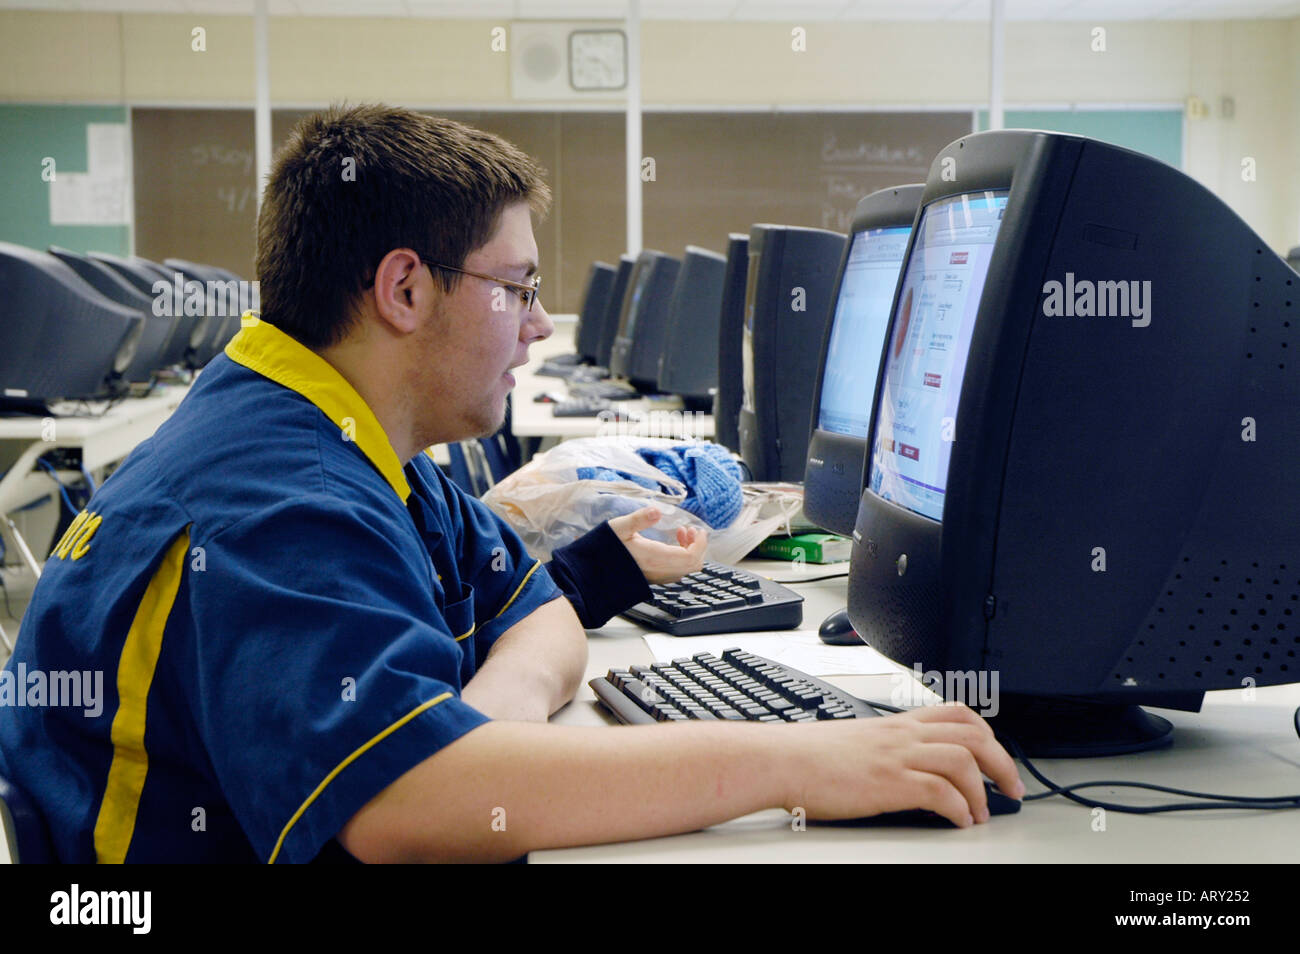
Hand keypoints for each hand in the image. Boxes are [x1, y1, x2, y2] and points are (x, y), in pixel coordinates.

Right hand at [608, 506, 708, 584]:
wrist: (591, 574)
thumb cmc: (603, 551)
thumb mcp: (619, 528)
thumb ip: (639, 519)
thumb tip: (657, 510)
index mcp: (655, 558)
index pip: (691, 557)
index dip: (700, 544)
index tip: (698, 530)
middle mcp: (659, 571)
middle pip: (693, 565)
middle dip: (698, 546)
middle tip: (691, 530)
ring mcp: (656, 577)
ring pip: (686, 569)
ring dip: (690, 551)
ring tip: (681, 533)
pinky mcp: (652, 579)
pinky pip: (676, 571)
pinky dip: (681, 558)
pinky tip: (671, 545)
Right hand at [784, 703, 1024, 827]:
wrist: (781, 760)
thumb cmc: (808, 756)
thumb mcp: (855, 740)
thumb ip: (883, 748)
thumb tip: (902, 769)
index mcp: (895, 724)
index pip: (956, 714)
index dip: (986, 735)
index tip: (995, 757)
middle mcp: (902, 735)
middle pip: (972, 735)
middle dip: (1002, 762)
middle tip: (1012, 788)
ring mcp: (897, 757)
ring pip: (963, 760)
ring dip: (983, 789)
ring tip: (984, 813)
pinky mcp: (889, 782)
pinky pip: (940, 792)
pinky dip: (959, 809)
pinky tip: (959, 821)